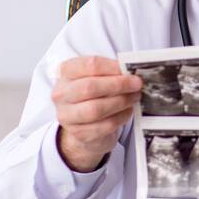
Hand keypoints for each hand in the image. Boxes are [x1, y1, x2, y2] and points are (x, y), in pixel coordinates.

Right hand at [51, 56, 142, 171]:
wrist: (82, 123)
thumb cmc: (92, 94)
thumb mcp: (96, 77)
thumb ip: (110, 72)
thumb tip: (131, 73)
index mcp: (66, 72)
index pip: (89, 66)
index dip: (112, 67)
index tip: (128, 70)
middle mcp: (62, 93)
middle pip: (90, 87)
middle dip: (118, 85)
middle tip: (136, 84)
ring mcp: (67, 115)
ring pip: (96, 109)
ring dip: (121, 102)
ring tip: (134, 97)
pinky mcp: (78, 133)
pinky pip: (104, 125)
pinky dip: (120, 117)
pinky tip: (127, 111)